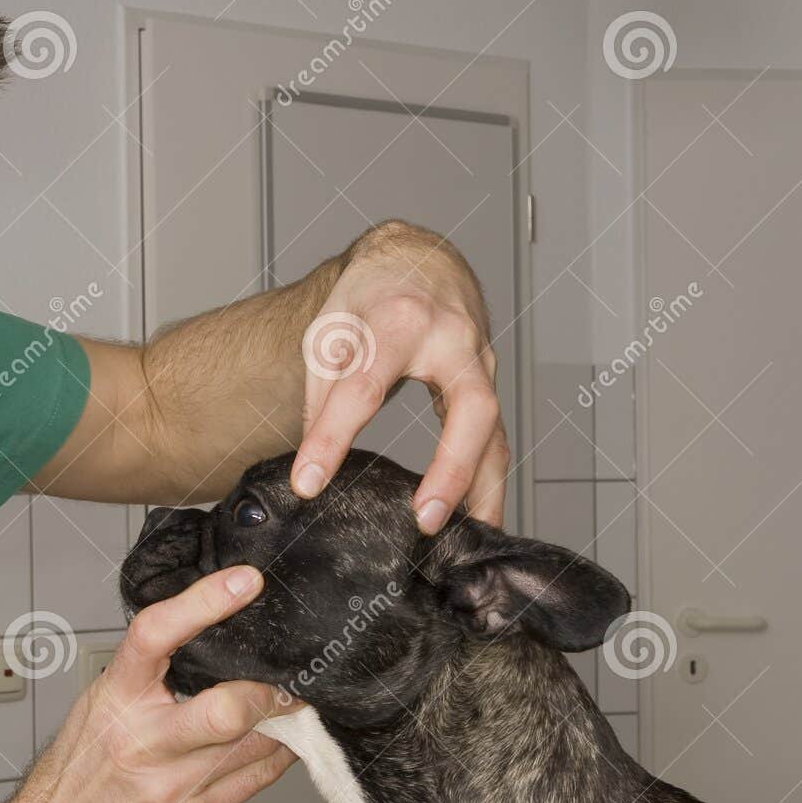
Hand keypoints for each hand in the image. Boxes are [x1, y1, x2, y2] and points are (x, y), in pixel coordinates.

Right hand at [17, 565, 295, 802]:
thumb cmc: (76, 773)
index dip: (204, 602)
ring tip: (296, 701)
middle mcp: (144, 742)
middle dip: (271, 691)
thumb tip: (205, 635)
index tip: (244, 580)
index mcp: (115, 698)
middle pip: (227, 711)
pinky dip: (279, 754)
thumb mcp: (98, 707)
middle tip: (292, 672)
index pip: (156, 635)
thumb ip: (147, 676)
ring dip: (286, 720)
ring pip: (255, 745)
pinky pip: (257, 780)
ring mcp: (171, 785)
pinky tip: (283, 740)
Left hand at [290, 220, 508, 531]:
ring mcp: (480, 361)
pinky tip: (478, 521)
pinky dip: (487, 482)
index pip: (363, 386)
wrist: (417, 261)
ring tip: (469, 541)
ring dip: (484, 490)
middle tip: (426, 520)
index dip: (331, 438)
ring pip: (494, 430)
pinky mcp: (488, 384)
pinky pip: (494, 437)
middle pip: (470, 407)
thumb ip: (322, 395)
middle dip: (451, 467)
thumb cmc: (368, 296)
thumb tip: (314, 465)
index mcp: (399, 319)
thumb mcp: (329, 330)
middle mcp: (453, 338)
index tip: (308, 482)